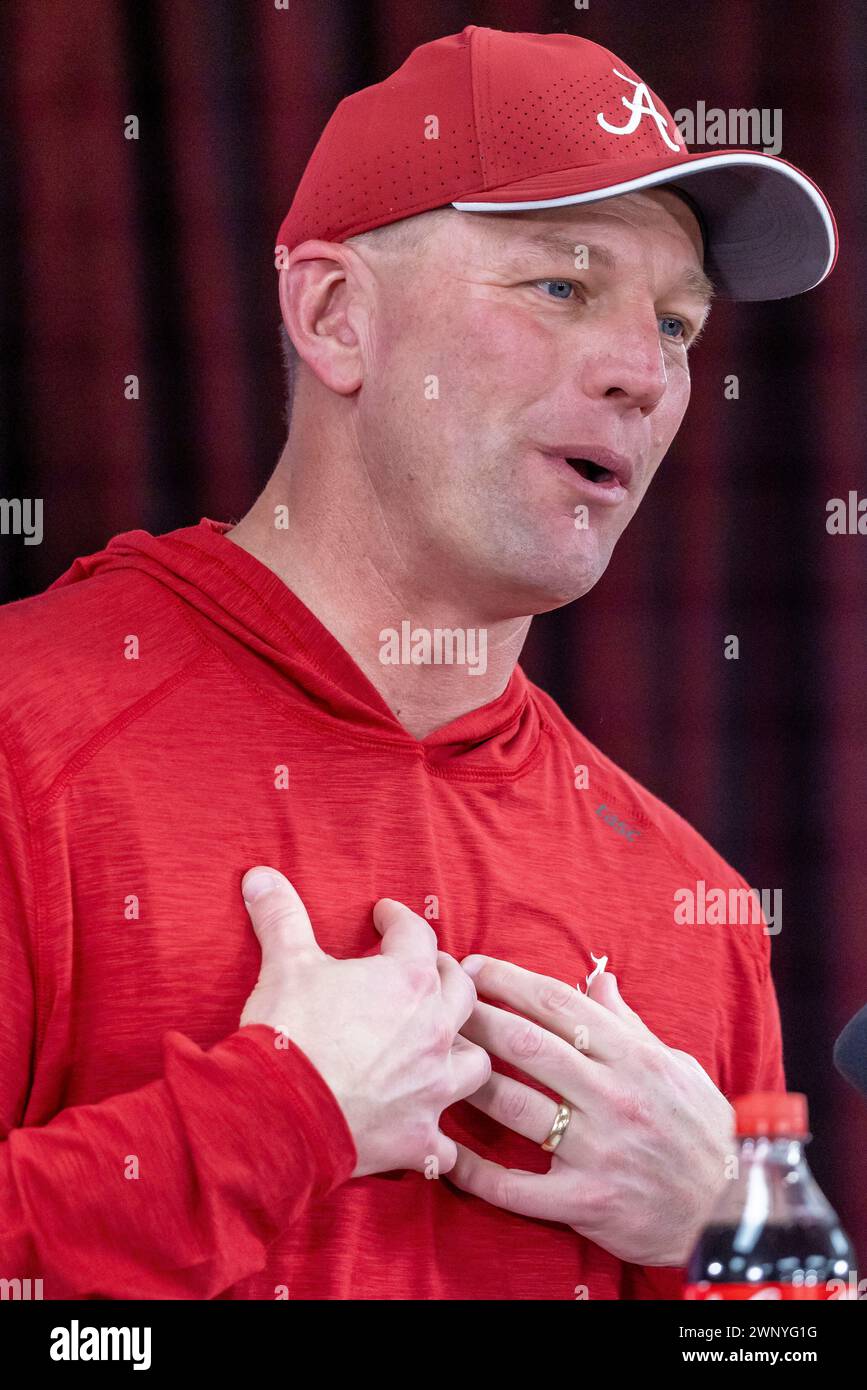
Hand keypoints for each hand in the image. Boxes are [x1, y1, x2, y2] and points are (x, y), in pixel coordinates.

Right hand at [239, 867, 490, 1179]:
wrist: (278, 1114)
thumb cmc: (289, 1032)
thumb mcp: (284, 963)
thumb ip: (281, 915)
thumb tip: (260, 875)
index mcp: (408, 981)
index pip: (417, 934)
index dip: (399, 920)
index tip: (386, 917)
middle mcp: (434, 1031)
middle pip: (461, 992)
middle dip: (445, 975)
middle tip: (425, 971)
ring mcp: (432, 1087)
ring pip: (475, 1063)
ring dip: (463, 1049)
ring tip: (444, 1043)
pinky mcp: (419, 1138)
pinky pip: (448, 1145)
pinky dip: (440, 1139)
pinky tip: (431, 1135)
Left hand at [447, 955, 733, 1265]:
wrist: (734, 1213)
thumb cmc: (703, 1132)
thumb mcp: (677, 1066)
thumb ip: (629, 1025)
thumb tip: (598, 978)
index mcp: (636, 1058)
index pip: (559, 1005)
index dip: (509, 981)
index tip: (474, 968)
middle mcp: (614, 1097)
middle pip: (527, 1045)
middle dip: (477, 1017)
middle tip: (442, 1004)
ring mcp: (598, 1150)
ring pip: (514, 1105)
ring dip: (469, 1080)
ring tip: (435, 1063)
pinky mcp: (584, 1201)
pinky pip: (514, 1186)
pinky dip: (474, 1170)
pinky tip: (444, 1152)